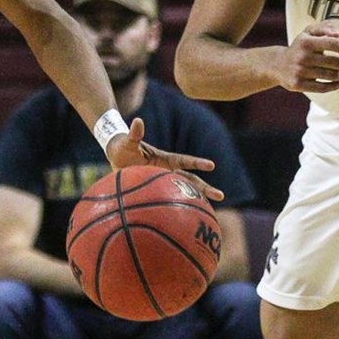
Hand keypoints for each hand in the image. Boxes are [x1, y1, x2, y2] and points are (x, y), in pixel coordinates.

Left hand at [103, 118, 225, 201]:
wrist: (117, 157)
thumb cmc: (123, 148)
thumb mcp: (128, 142)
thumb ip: (134, 134)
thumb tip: (137, 121)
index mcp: (164, 159)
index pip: (183, 161)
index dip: (196, 163)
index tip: (211, 165)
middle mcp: (168, 171)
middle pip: (191, 180)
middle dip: (205, 187)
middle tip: (221, 195)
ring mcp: (164, 181)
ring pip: (185, 191)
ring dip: (197, 199)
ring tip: (211, 211)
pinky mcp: (158, 190)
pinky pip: (171, 199)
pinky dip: (180, 206)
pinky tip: (189, 217)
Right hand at [278, 22, 338, 93]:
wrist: (277, 65)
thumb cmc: (300, 47)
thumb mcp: (308, 33)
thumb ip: (323, 27)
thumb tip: (338, 34)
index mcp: (306, 42)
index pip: (332, 44)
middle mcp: (302, 57)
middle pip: (335, 63)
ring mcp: (300, 72)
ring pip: (331, 76)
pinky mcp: (298, 85)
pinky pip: (323, 88)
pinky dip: (335, 86)